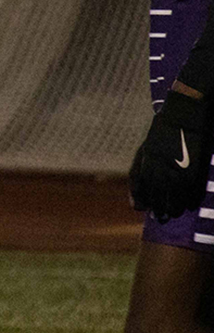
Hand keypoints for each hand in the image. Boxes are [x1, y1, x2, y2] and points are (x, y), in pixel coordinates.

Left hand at [131, 87, 210, 220]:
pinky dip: (190, 203)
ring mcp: (180, 174)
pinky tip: (189, 204)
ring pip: (176, 203)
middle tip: (161, 217)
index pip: (142, 196)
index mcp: (146, 167)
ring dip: (175, 209)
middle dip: (159, 211)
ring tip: (175, 212)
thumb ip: (137, 176)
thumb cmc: (161, 134)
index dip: (144, 204)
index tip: (145, 209)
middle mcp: (162, 173)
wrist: (185, 116)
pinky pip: (193, 196)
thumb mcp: (143, 152)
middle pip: (159, 202)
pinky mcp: (197, 173)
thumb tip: (135, 203)